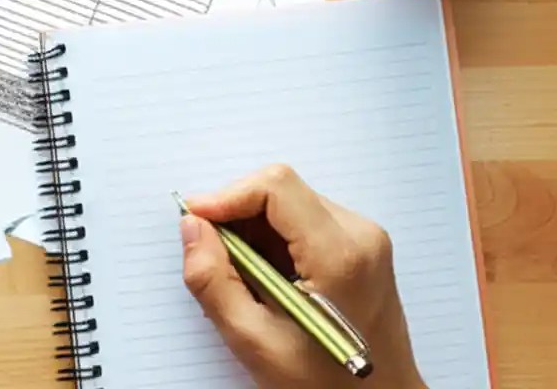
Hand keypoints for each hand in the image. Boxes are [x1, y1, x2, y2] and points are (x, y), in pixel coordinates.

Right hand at [180, 165, 426, 388]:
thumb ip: (213, 281)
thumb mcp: (255, 341)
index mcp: (339, 255)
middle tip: (214, 257)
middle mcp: (359, 234)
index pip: (275, 187)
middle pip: (281, 191)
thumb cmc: (324, 385)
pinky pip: (304, 221)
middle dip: (237, 215)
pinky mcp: (360, 247)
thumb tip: (192, 227)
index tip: (195, 220)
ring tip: (242, 279)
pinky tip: (266, 280)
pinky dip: (273, 240)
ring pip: (289, 204)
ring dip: (253, 230)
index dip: (227, 196)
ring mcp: (364, 238)